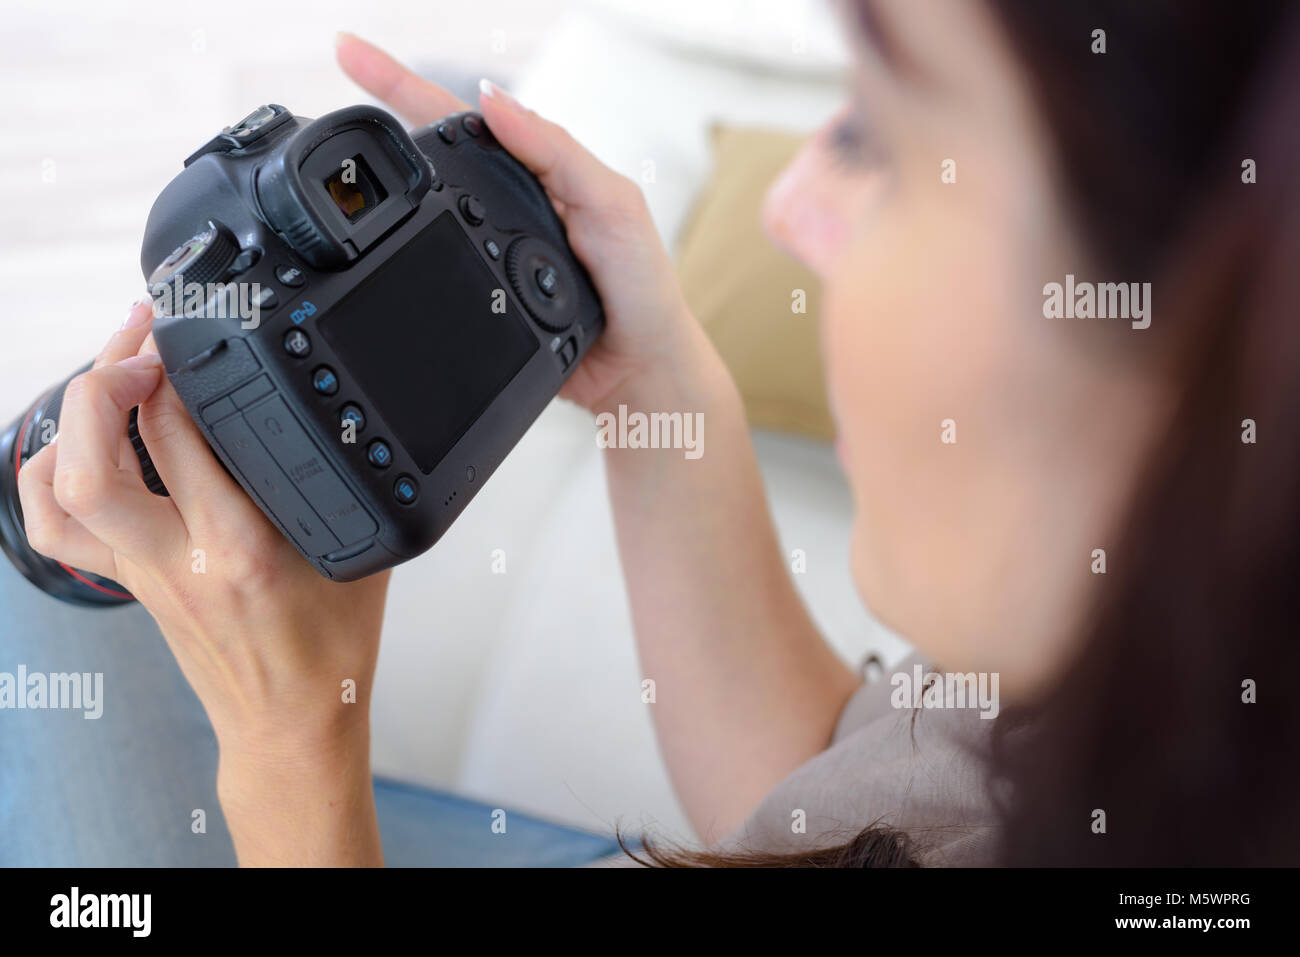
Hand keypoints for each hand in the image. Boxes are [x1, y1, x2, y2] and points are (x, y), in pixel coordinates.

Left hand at [17, 303, 388, 863]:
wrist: (293, 721)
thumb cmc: (329, 649)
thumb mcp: (356, 553)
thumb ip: (336, 488)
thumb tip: (333, 421)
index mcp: (242, 546)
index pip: (183, 435)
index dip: (176, 367)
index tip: (189, 332)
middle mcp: (178, 557)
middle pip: (91, 461)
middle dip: (102, 379)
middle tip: (141, 338)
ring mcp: (143, 572)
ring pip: (59, 490)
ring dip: (72, 418)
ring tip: (113, 373)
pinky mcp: (129, 581)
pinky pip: (58, 523)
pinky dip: (50, 470)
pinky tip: (81, 440)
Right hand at [336, 33, 701, 412]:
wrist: (636, 368)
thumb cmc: (639, 285)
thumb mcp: (610, 206)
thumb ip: (557, 153)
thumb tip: (493, 99)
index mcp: (537, 170)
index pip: (464, 118)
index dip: (408, 86)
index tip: (354, 56)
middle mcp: (508, 205)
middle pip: (430, 153)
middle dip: (380, 111)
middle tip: (336, 67)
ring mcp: (488, 251)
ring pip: (422, 209)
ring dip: (378, 180)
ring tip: (334, 147)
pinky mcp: (477, 298)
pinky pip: (428, 266)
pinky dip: (397, 249)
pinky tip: (370, 239)